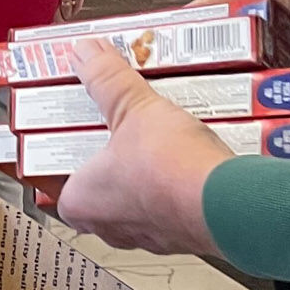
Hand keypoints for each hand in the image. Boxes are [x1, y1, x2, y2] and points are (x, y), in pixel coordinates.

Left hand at [53, 40, 232, 255]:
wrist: (230, 203)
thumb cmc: (169, 170)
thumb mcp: (131, 106)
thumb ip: (106, 78)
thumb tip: (89, 53)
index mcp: (80, 201)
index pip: (59, 184)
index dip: (70, 158)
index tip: (81, 137)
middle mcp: (109, 227)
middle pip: (100, 190)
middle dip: (112, 163)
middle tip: (122, 135)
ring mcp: (149, 236)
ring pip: (138, 202)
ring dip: (146, 176)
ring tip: (157, 143)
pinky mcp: (184, 235)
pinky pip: (173, 209)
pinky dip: (177, 187)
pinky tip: (189, 163)